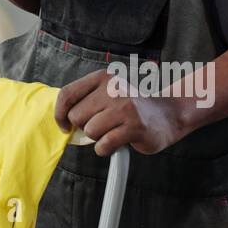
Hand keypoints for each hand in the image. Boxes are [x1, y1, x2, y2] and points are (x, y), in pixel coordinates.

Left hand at [54, 67, 190, 156]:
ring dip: (97, 138)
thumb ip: (86, 100)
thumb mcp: (108, 92)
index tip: (64, 126)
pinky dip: (105, 149)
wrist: (168, 114)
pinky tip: (117, 142)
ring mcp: (125, 107)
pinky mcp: (134, 127)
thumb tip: (61, 118)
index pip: (67, 94)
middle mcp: (113, 89)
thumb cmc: (131, 107)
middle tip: (102, 126)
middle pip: (76, 116)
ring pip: (90, 131)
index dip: (59, 114)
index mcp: (102, 78)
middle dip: (84, 127)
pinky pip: (104, 145)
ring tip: (113, 131)